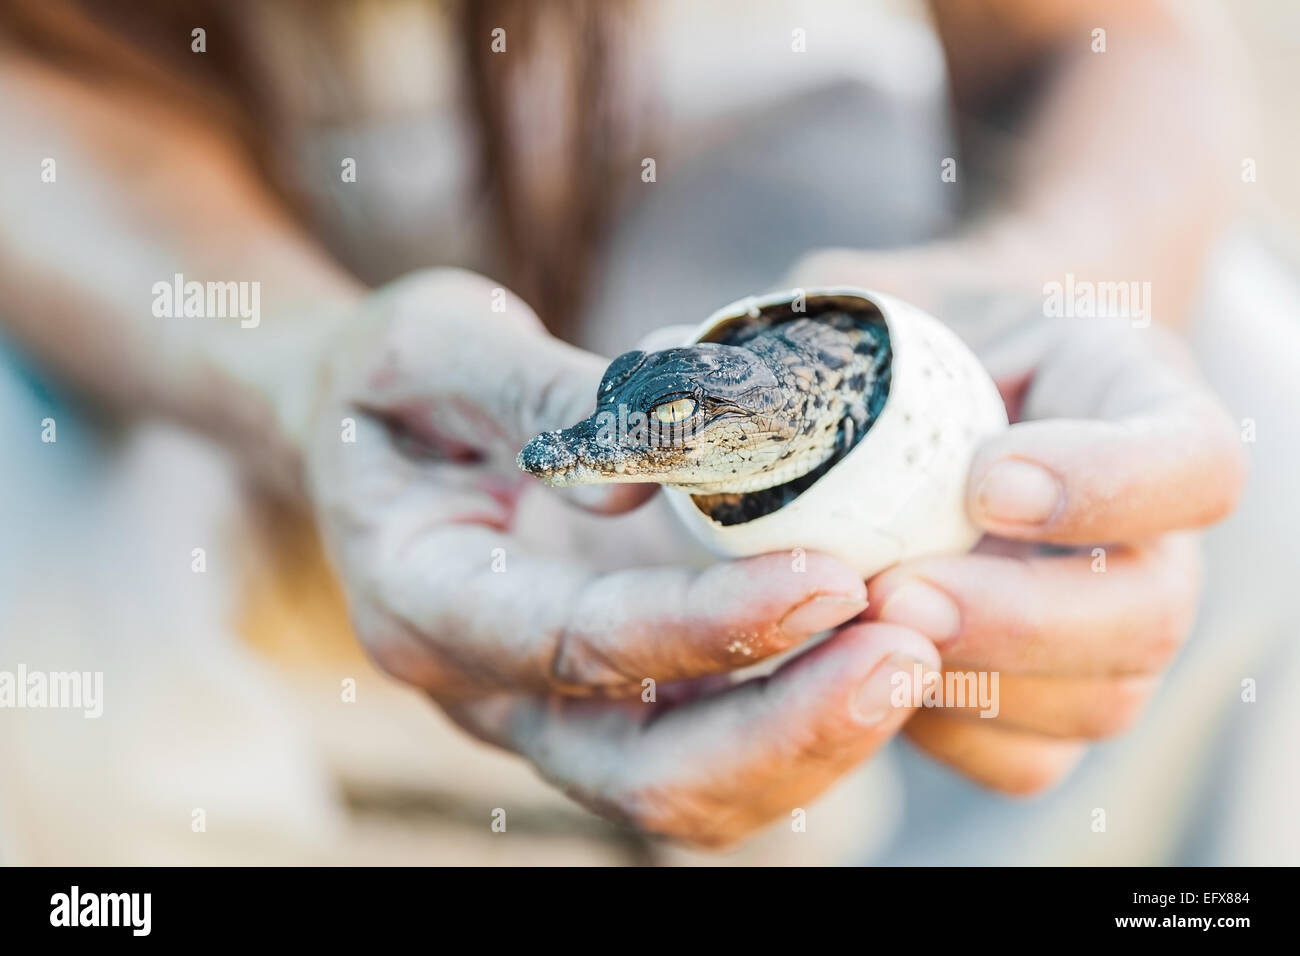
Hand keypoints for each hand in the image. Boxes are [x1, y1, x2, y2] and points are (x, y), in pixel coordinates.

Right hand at [300, 269, 939, 845]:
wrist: (374, 436)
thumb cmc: (396, 384)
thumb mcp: (432, 347)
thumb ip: (531, 394)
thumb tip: (641, 473)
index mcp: (427, 605)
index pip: (579, 643)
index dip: (709, 625)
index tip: (834, 575)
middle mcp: (492, 690)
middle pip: (649, 774)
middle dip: (790, 727)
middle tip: (910, 646)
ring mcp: (559, 709)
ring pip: (698, 788)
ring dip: (817, 737)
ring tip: (921, 647)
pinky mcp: (618, 698)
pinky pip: (723, 746)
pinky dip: (809, 713)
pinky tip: (883, 642)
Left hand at [860, 315, 1243, 792]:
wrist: (917, 404)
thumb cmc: (895, 345)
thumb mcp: (867, 304)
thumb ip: (824, 327)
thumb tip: (714, 382)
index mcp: (1134, 405)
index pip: (1193, 460)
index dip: (1108, 485)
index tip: (985, 482)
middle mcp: (1149, 532)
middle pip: (1152, 609)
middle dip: (1019, 617)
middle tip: (893, 592)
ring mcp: (1111, 629)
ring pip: (1098, 699)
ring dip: (973, 683)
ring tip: (858, 631)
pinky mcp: (1054, 702)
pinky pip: (1030, 759)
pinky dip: (950, 734)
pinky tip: (867, 675)